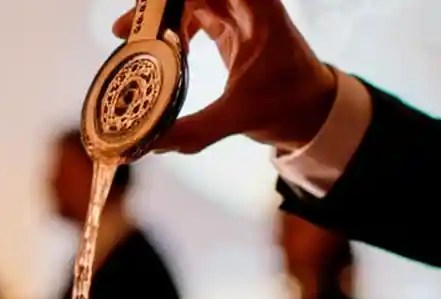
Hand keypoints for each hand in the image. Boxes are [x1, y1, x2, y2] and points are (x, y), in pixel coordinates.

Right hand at [113, 0, 337, 152]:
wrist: (315, 111)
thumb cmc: (289, 106)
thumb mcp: (239, 117)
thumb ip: (193, 131)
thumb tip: (150, 143)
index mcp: (256, 10)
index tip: (145, 12)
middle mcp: (247, 3)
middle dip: (156, 5)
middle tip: (125, 30)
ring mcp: (238, 11)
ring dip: (159, 14)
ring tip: (131, 38)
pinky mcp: (230, 26)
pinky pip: (193, 13)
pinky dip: (172, 25)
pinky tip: (158, 49)